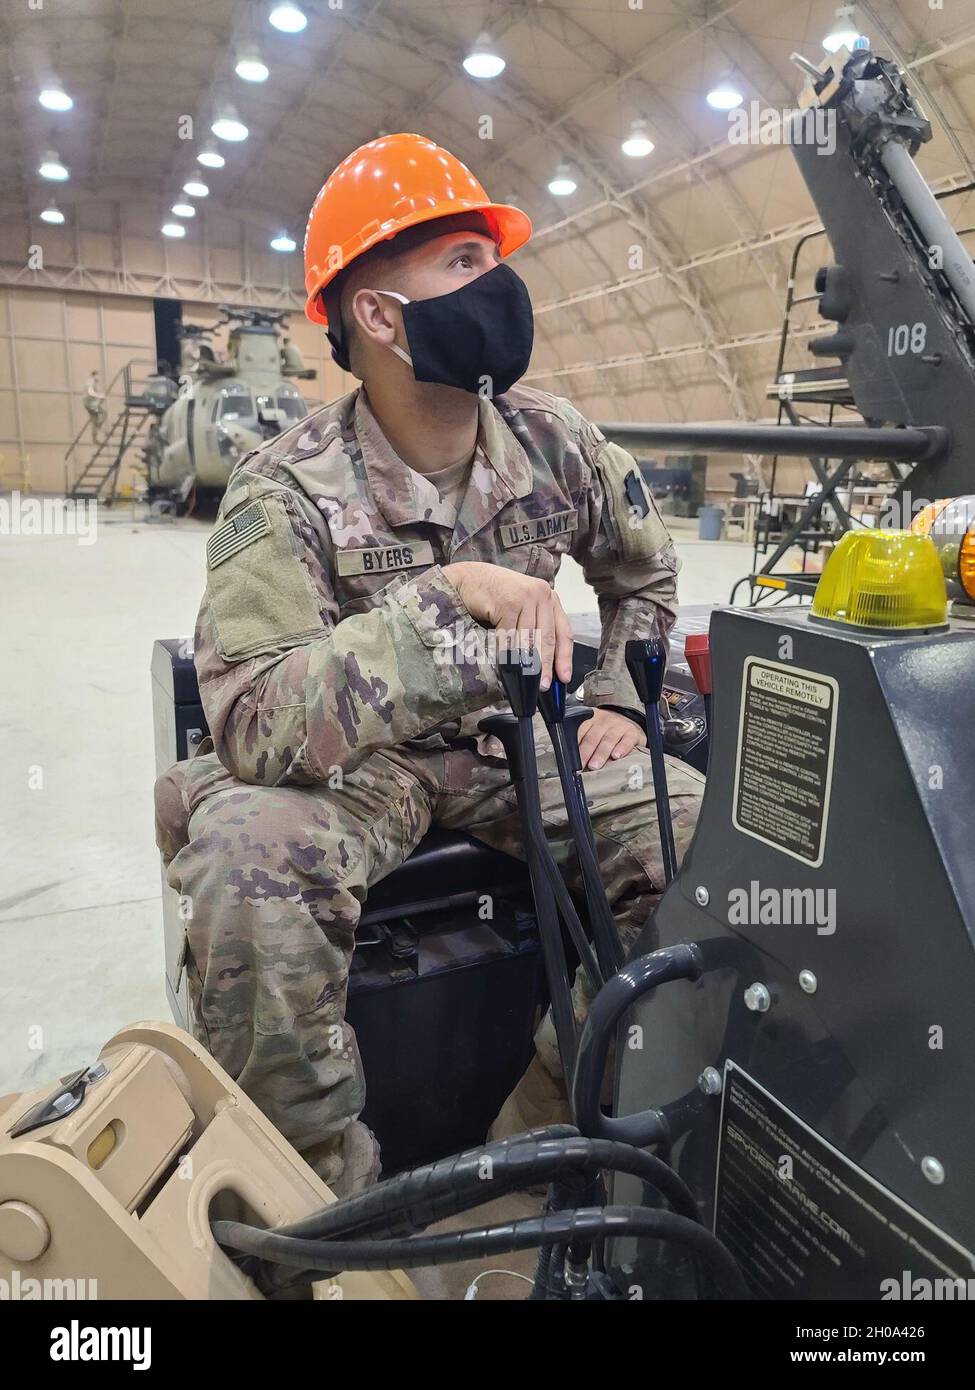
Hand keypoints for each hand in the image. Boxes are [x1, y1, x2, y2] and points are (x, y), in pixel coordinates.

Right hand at [442, 560, 573, 690]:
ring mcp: (525, 596)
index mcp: (548, 597)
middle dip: (546, 665)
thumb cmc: (492, 597)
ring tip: (527, 681)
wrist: (467, 579)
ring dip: (528, 664)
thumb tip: (541, 664)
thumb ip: (533, 629)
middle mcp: (541, 594)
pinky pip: (510, 636)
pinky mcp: (508, 602)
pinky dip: (508, 654)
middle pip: (548, 637)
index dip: (564, 656)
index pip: (563, 631)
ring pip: (529, 639)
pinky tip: (507, 667)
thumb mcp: (520, 610)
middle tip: (543, 685)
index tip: (564, 676)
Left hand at [577, 708, 644, 770]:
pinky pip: (626, 740)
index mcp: (589, 720)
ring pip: (608, 740)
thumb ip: (582, 743)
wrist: (627, 720)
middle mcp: (603, 721)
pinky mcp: (631, 732)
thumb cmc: (605, 731)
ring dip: (600, 754)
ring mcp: (618, 726)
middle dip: (586, 752)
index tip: (571, 761)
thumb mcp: (591, 731)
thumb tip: (572, 762)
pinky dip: (621, 748)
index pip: (579, 732)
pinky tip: (616, 756)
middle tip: (581, 765)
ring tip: (595, 765)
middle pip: (592, 737)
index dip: (574, 748)